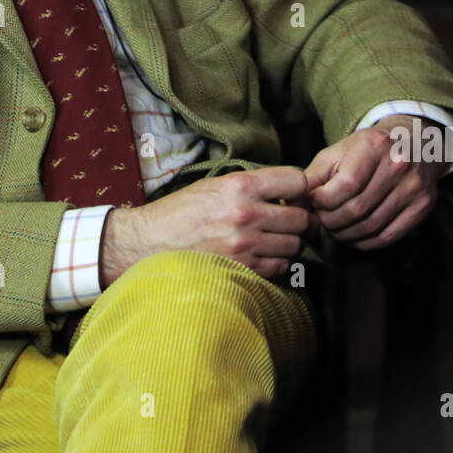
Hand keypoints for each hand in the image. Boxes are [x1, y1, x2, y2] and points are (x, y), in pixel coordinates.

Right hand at [98, 166, 310, 287]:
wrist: (149, 243)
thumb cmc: (181, 212)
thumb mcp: (214, 185)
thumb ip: (251, 185)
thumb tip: (287, 190)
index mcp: (240, 186)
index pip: (296, 181)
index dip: (300, 188)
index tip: (294, 194)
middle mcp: (246, 214)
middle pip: (302, 218)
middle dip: (299, 218)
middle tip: (288, 220)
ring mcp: (246, 245)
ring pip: (294, 245)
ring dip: (288, 243)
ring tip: (272, 239)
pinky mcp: (243, 270)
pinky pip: (280, 267)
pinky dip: (277, 262)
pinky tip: (262, 255)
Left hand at [303, 115, 443, 249]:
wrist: (412, 144)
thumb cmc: (366, 150)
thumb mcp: (337, 153)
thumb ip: (313, 176)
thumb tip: (291, 202)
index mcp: (374, 146)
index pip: (345, 185)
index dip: (323, 201)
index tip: (313, 203)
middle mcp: (399, 165)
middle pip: (356, 209)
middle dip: (331, 221)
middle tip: (321, 221)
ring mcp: (414, 187)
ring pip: (370, 226)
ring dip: (345, 235)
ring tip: (334, 229)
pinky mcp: (422, 207)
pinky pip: (387, 236)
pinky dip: (365, 243)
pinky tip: (353, 236)